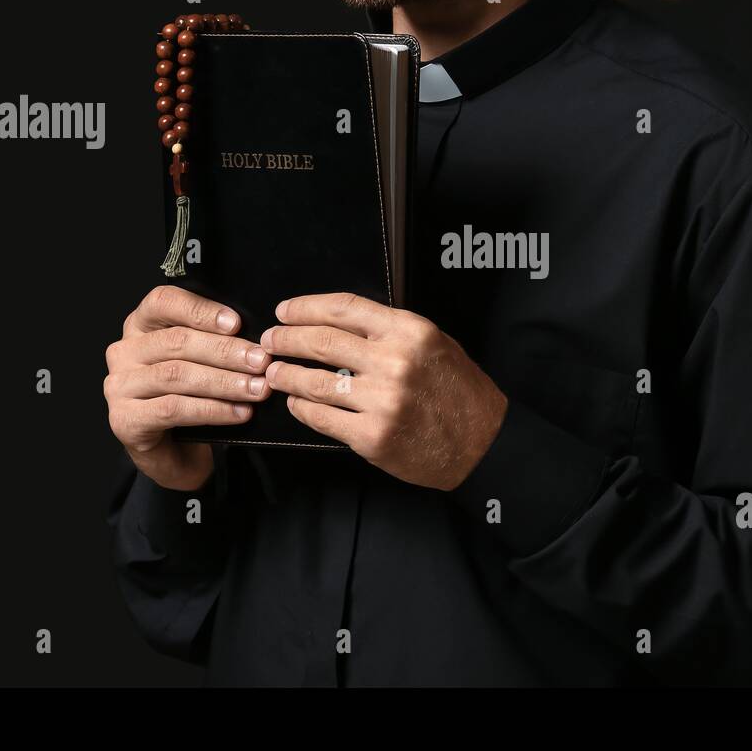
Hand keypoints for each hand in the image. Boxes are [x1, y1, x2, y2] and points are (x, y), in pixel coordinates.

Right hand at [104, 284, 273, 490]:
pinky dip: (213, 410)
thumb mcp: (200, 361)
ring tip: (257, 389)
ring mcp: (119, 386)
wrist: (172, 451)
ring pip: (177, 375)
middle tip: (261, 361)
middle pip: (177, 341)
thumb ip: (213, 341)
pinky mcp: (125, 419)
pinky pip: (174, 409)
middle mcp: (124, 351)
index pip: (163, 302)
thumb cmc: (190, 396)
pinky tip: (240, 413)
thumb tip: (258, 336)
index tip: (237, 323)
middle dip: (225, 351)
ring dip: (224, 382)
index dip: (201, 310)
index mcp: (140, 325)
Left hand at [260, 293, 507, 490]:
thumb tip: (337, 321)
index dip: (306, 307)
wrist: (482, 444)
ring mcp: (382, 401)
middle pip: (321, 341)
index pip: (344, 308)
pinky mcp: (372, 436)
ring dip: (285, 375)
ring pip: (314, 381)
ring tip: (274, 373)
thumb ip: (391, 330)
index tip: (285, 311)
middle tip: (270, 341)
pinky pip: (322, 417)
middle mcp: (394, 362)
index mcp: (410, 331)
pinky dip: (301, 408)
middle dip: (286, 339)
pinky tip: (296, 403)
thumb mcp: (434, 344)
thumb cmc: (458, 391)